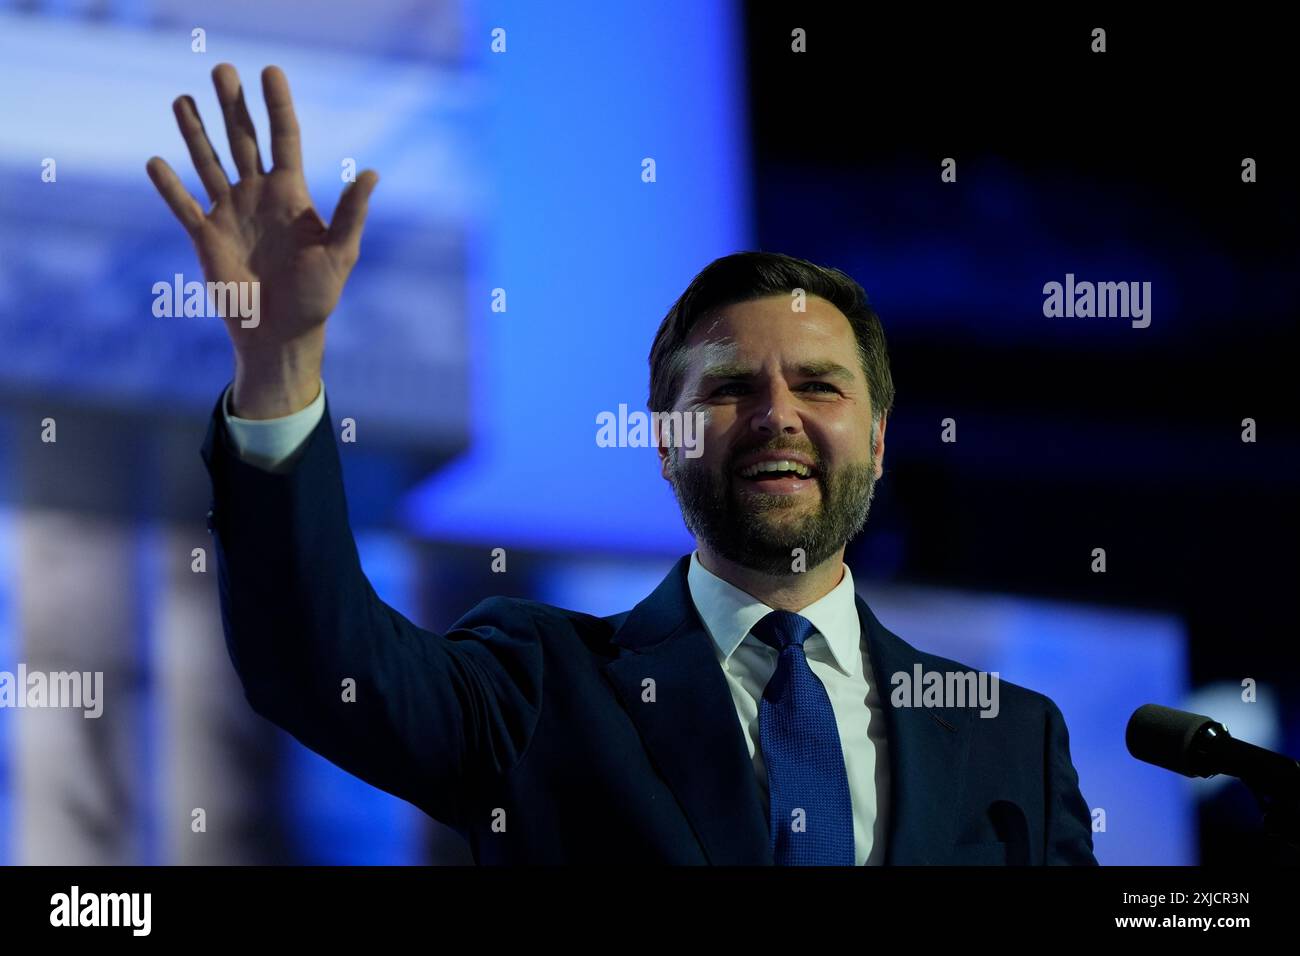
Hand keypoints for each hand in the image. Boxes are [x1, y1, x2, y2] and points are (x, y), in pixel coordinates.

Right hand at [147, 64, 376, 412]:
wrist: (282, 335)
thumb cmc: (317, 298)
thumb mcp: (340, 254)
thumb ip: (350, 214)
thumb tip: (372, 173)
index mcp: (291, 195)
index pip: (284, 139)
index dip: (278, 105)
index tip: (270, 72)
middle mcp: (258, 196)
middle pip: (243, 140)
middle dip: (233, 106)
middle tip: (222, 69)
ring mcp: (230, 214)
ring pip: (209, 163)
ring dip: (195, 132)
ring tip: (182, 98)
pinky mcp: (206, 237)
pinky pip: (183, 205)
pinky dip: (169, 186)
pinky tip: (156, 162)